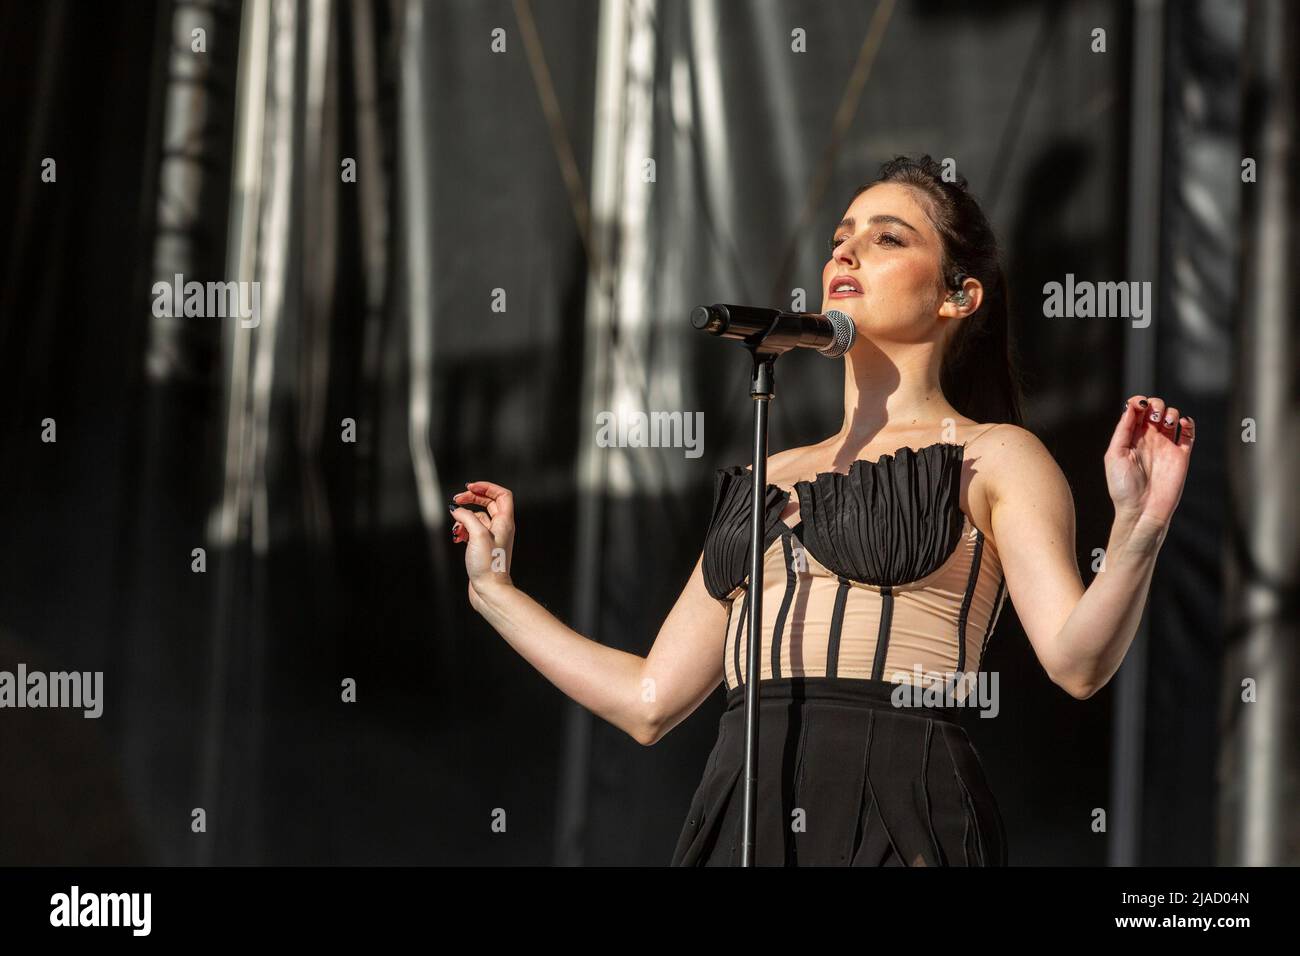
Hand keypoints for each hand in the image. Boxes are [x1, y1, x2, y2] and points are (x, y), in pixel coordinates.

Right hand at [449, 480, 515, 609]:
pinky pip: (472, 531)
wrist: (490, 590)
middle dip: (471, 499)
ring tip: (456, 526)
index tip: (470, 487)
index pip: (502, 494)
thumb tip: (456, 510)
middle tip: (456, 501)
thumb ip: (467, 517)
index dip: (487, 487)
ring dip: (464, 517)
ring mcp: (492, 538)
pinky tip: (457, 537)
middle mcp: (501, 528)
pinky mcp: (483, 548)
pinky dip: (463, 530)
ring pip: (478, 518)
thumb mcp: (477, 535)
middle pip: (488, 503)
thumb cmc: (489, 565)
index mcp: (505, 522)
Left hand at [1105, 395, 1194, 530]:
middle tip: (1152, 418)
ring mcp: (1165, 446)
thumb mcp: (1114, 455)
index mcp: (1130, 438)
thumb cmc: (1123, 487)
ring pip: (1172, 416)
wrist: (1142, 510)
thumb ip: (1123, 430)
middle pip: (1155, 409)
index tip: (1139, 404)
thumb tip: (1131, 407)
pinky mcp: (1181, 455)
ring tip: (1164, 424)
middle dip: (1155, 405)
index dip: (1139, 402)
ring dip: (1170, 412)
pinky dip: (1188, 423)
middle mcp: (1148, 439)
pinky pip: (1188, 433)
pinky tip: (1182, 424)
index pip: (1136, 410)